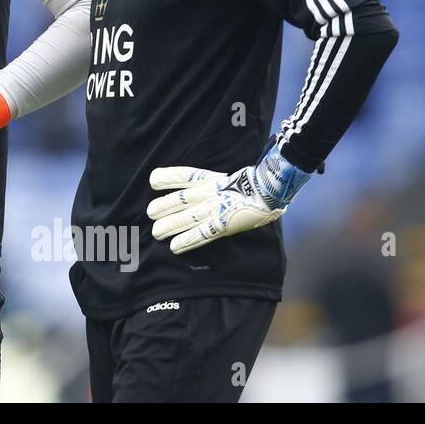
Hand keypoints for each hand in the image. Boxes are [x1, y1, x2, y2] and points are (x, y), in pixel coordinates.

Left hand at [147, 147, 311, 253]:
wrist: (274, 190)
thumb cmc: (258, 185)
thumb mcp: (235, 179)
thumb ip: (220, 183)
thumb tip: (207, 189)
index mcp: (213, 180)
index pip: (185, 175)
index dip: (167, 177)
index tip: (153, 180)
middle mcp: (210, 193)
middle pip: (180, 199)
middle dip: (163, 206)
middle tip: (150, 212)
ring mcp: (216, 209)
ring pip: (186, 217)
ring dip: (169, 225)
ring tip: (156, 232)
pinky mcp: (224, 224)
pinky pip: (202, 234)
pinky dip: (187, 241)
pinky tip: (174, 247)